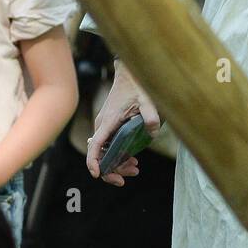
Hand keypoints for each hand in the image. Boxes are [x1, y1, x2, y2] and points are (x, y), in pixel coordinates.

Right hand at [85, 63, 161, 186]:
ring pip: (105, 151)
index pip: (95, 146)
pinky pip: (108, 145)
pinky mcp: (109, 126)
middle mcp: (102, 126)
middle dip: (112, 169)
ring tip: (135, 168)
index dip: (93, 161)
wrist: (129, 74)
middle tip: (131, 174)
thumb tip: (154, 133)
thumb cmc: (136, 86)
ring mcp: (105, 126)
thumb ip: (151, 116)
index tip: (97, 174)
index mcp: (108, 122)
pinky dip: (117, 154)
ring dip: (116, 163)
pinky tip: (131, 158)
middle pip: (100, 154)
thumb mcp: (147, 100)